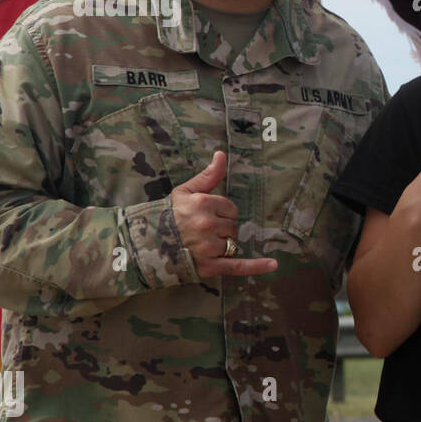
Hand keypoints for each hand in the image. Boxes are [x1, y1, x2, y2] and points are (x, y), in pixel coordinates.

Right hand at [171, 151, 276, 277]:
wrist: (148, 244)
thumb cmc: (169, 215)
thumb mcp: (186, 191)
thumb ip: (209, 175)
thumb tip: (221, 154)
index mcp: (203, 204)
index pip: (232, 209)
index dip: (221, 213)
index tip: (205, 216)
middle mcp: (207, 225)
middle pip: (234, 227)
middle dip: (223, 229)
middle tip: (201, 232)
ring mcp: (208, 247)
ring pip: (234, 244)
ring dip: (224, 245)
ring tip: (202, 245)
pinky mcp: (208, 266)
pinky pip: (237, 266)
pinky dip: (256, 267)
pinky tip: (273, 264)